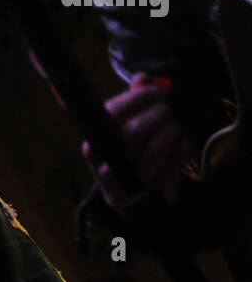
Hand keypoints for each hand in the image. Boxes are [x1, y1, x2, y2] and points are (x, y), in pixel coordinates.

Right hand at [83, 73, 195, 207]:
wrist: (141, 203)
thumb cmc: (136, 158)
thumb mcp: (135, 126)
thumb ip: (135, 101)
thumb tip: (141, 78)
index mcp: (98, 142)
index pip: (111, 113)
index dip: (135, 99)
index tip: (156, 92)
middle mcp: (104, 164)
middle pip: (133, 131)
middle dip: (158, 115)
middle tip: (169, 112)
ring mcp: (123, 185)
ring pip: (151, 152)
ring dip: (170, 134)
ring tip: (177, 129)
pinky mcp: (142, 199)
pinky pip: (167, 169)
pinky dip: (180, 153)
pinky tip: (184, 146)